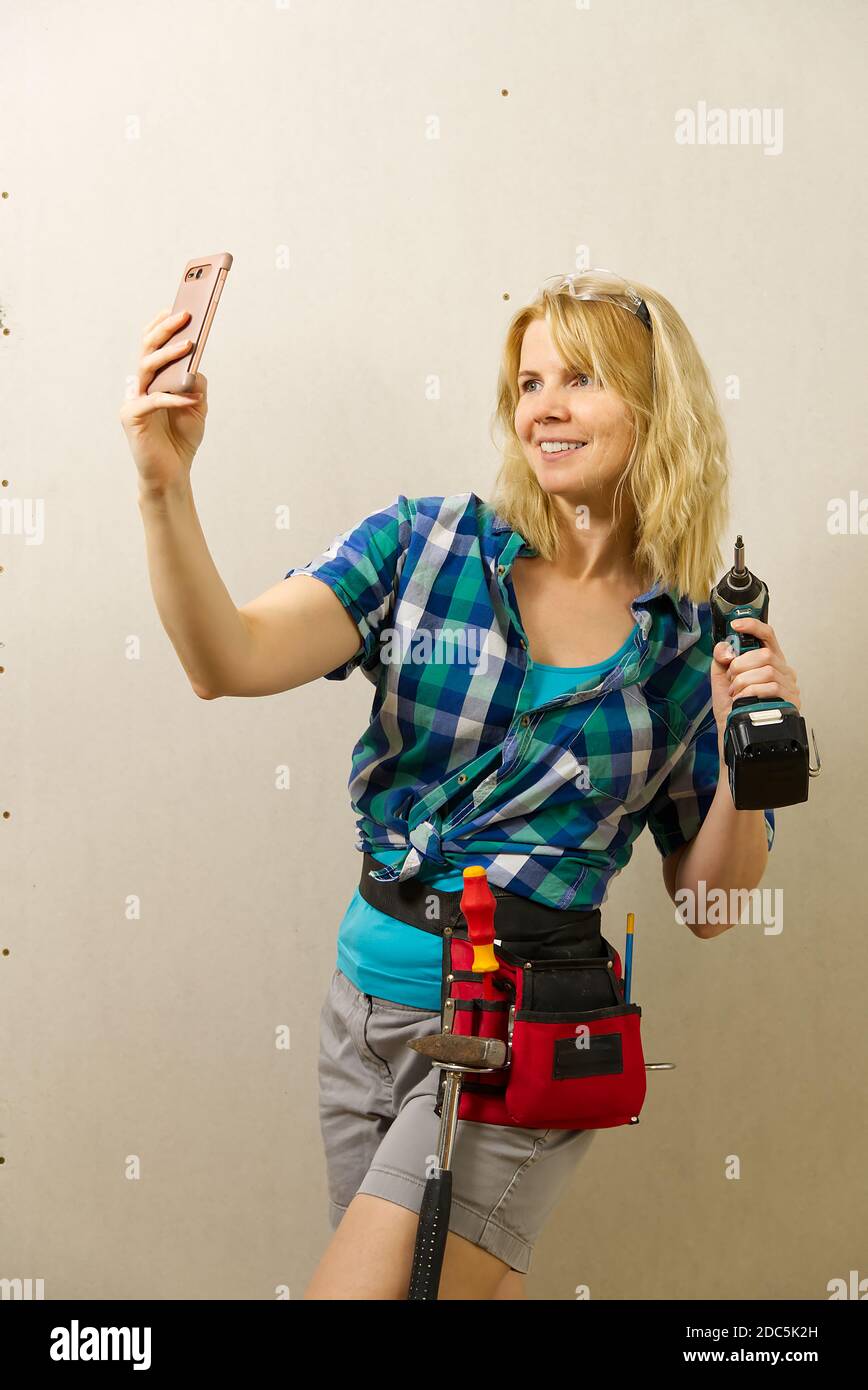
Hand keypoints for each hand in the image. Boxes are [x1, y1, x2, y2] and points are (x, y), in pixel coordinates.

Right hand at [119, 307, 207, 496]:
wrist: (171, 474)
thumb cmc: (181, 440)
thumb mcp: (197, 408)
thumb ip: (196, 385)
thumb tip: (195, 367)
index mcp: (152, 380)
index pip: (151, 346)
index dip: (160, 326)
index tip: (176, 308)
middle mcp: (139, 386)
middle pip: (147, 350)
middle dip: (165, 330)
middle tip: (184, 315)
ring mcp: (133, 400)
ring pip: (147, 368)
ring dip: (168, 354)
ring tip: (189, 344)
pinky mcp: (132, 418)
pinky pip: (153, 400)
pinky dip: (173, 398)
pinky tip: (191, 398)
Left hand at [711, 617, 801, 746]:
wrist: (733, 729)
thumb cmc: (731, 704)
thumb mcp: (721, 676)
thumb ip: (721, 657)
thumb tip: (726, 648)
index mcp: (769, 660)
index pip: (767, 635)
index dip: (753, 627)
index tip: (736, 625)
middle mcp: (782, 670)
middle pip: (765, 654)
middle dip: (741, 665)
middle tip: (731, 677)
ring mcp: (789, 686)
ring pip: (768, 671)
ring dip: (744, 680)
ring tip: (735, 691)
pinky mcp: (790, 701)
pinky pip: (771, 688)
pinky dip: (751, 691)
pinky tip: (742, 698)